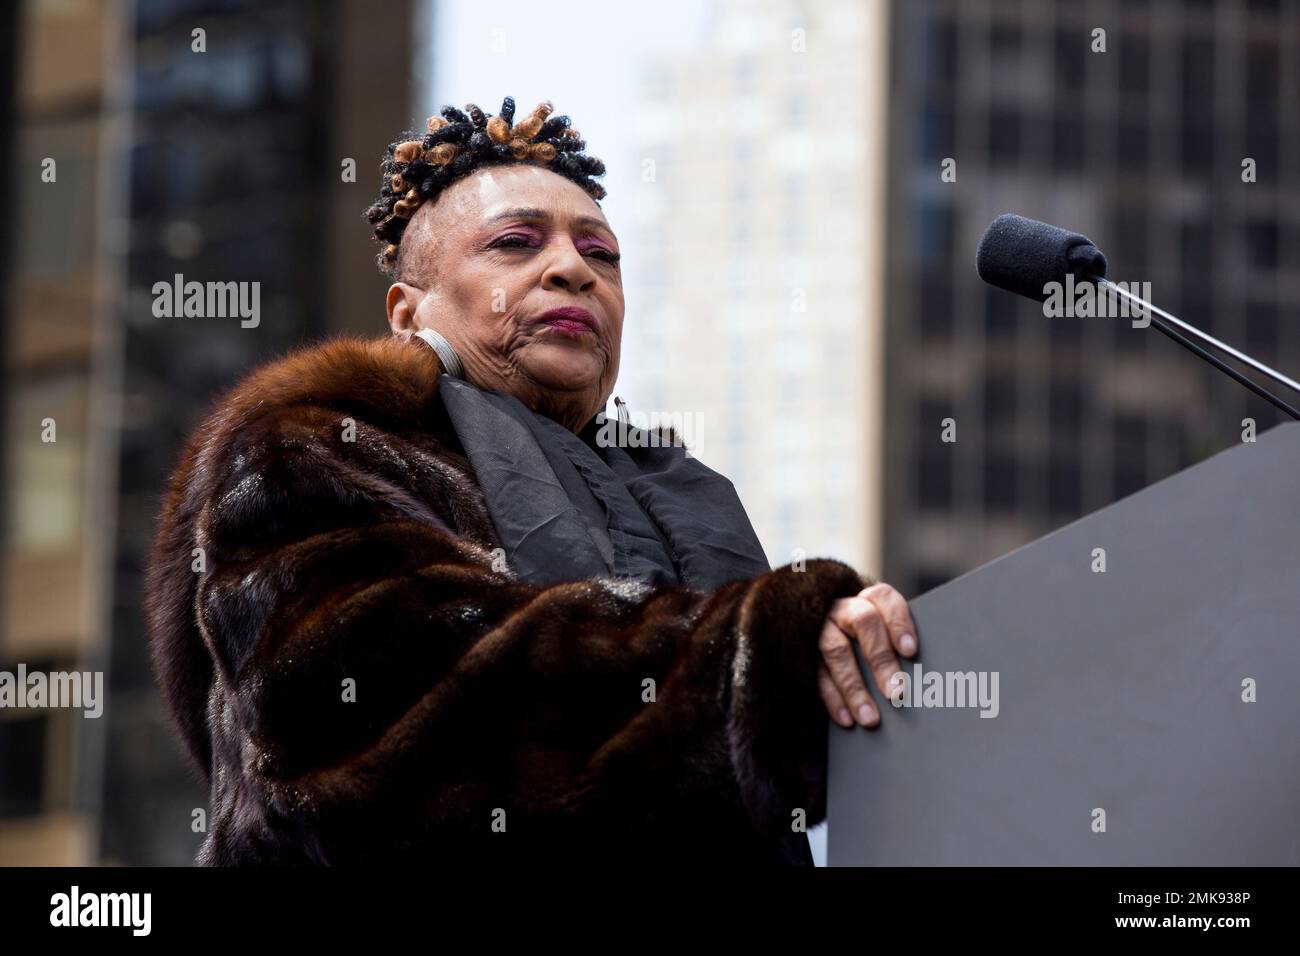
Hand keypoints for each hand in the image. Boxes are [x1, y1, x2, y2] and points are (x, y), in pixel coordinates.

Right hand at [817, 582, 916, 728]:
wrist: (825, 637)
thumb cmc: (867, 644)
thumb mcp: (882, 636)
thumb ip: (898, 647)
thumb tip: (924, 676)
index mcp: (868, 600)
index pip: (884, 599)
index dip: (899, 623)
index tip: (911, 652)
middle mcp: (842, 608)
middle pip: (864, 623)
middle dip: (881, 660)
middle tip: (897, 693)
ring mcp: (819, 627)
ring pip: (836, 650)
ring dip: (854, 687)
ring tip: (870, 718)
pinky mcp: (800, 649)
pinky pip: (815, 673)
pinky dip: (832, 698)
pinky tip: (846, 719)